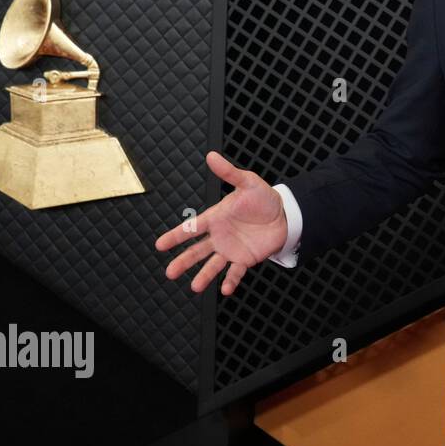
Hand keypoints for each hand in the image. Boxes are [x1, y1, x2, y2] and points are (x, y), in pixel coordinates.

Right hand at [155, 151, 288, 296]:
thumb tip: (211, 155)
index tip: (159, 245)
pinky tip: (225, 290)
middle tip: (169, 273)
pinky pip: (236, 272)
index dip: (176, 236)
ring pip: (213, 264)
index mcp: (216, 218)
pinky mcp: (246, 259)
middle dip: (183, 261)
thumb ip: (229, 173)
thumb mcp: (248, 182)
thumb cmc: (263, 198)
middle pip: (197, 251)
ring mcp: (231, 249)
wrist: (285, 214)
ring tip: (194, 287)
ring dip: (204, 276)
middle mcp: (219, 236)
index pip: (192, 228)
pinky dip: (231, 281)